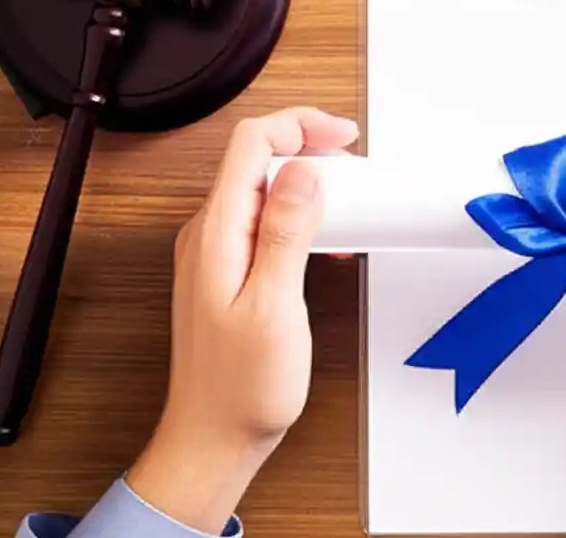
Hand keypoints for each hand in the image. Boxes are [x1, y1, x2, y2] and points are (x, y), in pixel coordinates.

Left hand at [127, 107, 358, 533]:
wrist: (213, 439)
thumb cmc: (241, 388)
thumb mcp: (275, 306)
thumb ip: (286, 233)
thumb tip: (301, 172)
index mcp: (216, 234)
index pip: (250, 144)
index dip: (299, 126)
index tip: (344, 138)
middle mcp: (209, 235)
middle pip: (255, 159)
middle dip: (308, 148)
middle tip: (356, 166)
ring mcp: (216, 253)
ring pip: (263, 189)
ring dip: (308, 183)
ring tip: (350, 201)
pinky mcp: (230, 272)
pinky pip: (264, 221)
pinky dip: (300, 216)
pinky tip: (328, 241)